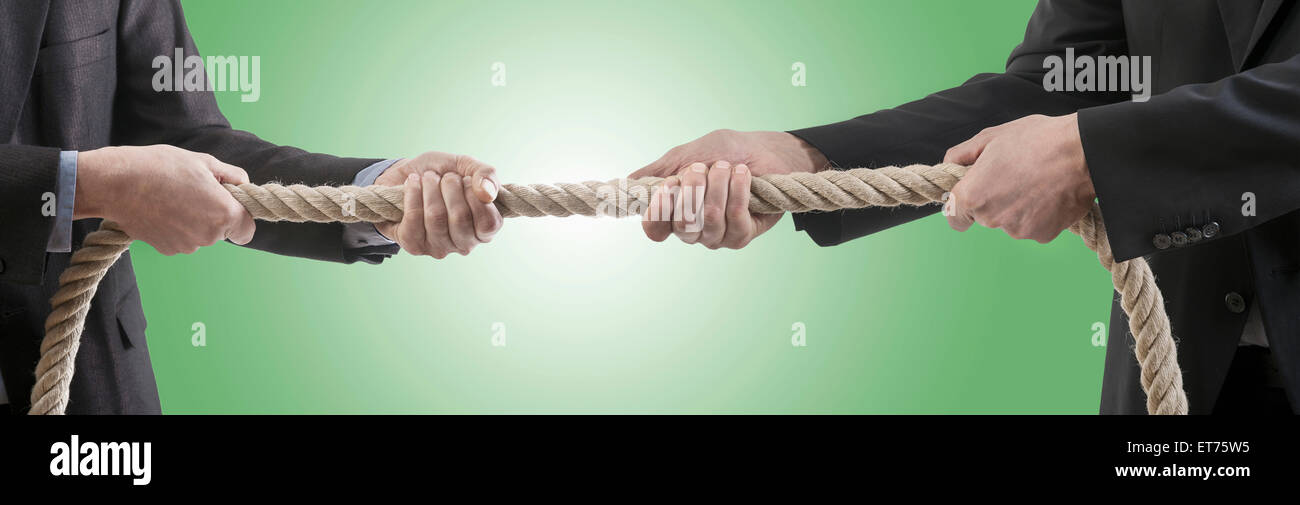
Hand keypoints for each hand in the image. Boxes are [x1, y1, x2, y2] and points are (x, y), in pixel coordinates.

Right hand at [76, 145, 255, 254]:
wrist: (115, 184)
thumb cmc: (160, 167)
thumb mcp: (203, 161)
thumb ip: (231, 175)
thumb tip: (243, 184)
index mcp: (224, 214)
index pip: (247, 229)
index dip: (241, 216)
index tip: (228, 202)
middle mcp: (209, 236)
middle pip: (223, 230)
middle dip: (215, 214)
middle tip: (194, 191)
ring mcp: (187, 245)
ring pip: (201, 234)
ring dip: (194, 220)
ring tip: (173, 197)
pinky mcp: (168, 249)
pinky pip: (182, 239)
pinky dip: (176, 227)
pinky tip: (160, 208)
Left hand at [374, 151, 502, 257]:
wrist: (409, 174)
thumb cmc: (442, 174)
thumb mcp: (467, 166)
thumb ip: (486, 175)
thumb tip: (488, 194)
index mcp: (483, 230)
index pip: (488, 223)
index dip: (475, 196)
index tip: (466, 180)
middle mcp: (464, 244)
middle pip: (461, 218)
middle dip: (450, 187)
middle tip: (445, 177)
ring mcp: (439, 248)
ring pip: (436, 217)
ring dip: (431, 188)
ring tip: (428, 177)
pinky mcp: (414, 245)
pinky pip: (413, 218)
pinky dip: (412, 193)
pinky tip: (413, 184)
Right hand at [633, 129, 829, 247]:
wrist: (764, 151)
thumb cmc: (725, 151)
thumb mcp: (686, 154)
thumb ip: (658, 172)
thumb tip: (626, 183)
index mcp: (674, 211)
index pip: (655, 229)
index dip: (658, 211)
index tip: (670, 184)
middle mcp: (692, 229)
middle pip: (682, 224)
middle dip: (693, 189)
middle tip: (701, 167)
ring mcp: (716, 235)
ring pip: (708, 221)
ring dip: (718, 186)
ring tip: (726, 166)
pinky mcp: (741, 236)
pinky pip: (734, 220)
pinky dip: (738, 191)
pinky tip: (743, 175)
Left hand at [943, 113, 1095, 242]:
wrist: (1083, 153)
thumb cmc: (1037, 140)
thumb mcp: (991, 137)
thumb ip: (962, 154)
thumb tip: (950, 164)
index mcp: (973, 195)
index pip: (954, 217)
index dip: (962, 208)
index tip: (973, 197)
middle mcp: (991, 218)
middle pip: (985, 216)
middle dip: (994, 200)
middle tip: (1014, 175)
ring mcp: (1017, 230)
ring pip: (1011, 221)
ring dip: (1019, 207)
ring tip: (1037, 181)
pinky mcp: (1042, 235)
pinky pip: (1035, 226)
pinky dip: (1040, 214)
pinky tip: (1050, 193)